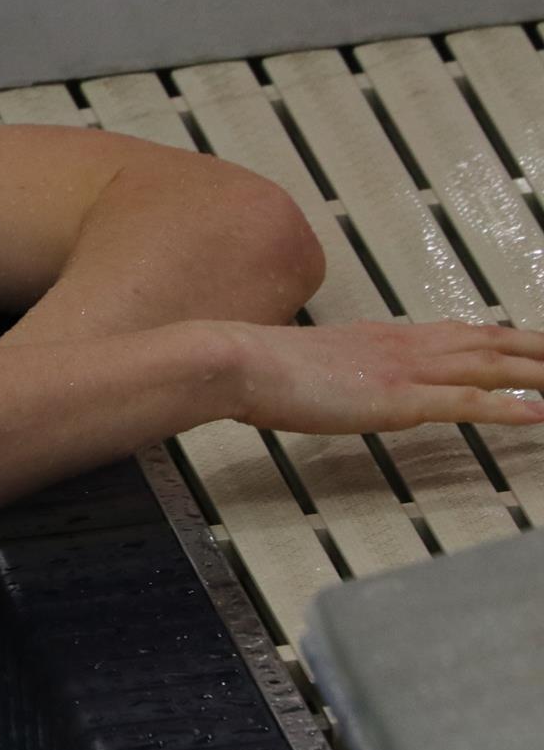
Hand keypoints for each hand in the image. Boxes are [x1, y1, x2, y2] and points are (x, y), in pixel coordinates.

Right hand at [218, 318, 543, 435]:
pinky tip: (538, 415)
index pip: (461, 333)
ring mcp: (403, 371)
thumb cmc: (256, 366)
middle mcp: (403, 347)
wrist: (236, 360)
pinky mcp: (396, 399)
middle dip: (538, 350)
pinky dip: (505, 407)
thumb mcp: (307, 364)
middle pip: (490, 342)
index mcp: (384, 338)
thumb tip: (342, 381)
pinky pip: (464, 401)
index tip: (533, 344)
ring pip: (490, 366)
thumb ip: (337, 370)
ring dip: (538, 373)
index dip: (504, 339)